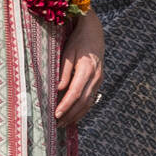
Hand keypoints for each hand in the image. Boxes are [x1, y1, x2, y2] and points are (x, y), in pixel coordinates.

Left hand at [56, 10, 103, 126]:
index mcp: (87, 69)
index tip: (56, 114)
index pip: (75, 92)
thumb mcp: (68, 52)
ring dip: (77, 114)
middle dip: (70, 114)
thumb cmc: (78, 40)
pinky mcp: (99, 80)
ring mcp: (99, 79)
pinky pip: (92, 98)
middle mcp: (96, 77)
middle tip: (57, 124)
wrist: (94, 31)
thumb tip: (58, 89)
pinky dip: (83, 108)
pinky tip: (75, 115)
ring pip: (89, 102)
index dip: (66, 105)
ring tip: (65, 123)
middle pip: (83, 101)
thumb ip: (64, 71)